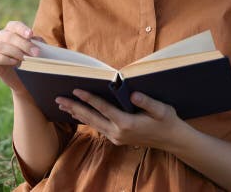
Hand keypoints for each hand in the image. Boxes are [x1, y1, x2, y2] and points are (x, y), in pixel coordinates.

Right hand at [0, 20, 41, 94]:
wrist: (22, 76)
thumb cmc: (29, 58)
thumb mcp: (36, 48)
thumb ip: (36, 43)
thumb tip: (36, 41)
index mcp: (11, 30)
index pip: (14, 25)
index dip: (21, 29)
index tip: (30, 35)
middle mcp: (1, 37)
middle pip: (8, 36)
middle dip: (23, 44)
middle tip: (36, 53)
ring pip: (0, 46)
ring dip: (14, 52)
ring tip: (25, 58)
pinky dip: (5, 59)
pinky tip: (15, 62)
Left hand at [56, 90, 185, 148]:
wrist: (172, 140)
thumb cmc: (167, 121)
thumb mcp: (161, 109)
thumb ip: (147, 102)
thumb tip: (132, 94)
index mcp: (127, 123)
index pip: (103, 108)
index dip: (88, 98)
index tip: (75, 90)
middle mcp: (118, 132)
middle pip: (91, 117)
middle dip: (74, 107)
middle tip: (58, 98)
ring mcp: (116, 137)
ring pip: (92, 123)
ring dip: (76, 114)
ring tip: (61, 105)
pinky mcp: (116, 138)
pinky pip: (97, 127)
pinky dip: (85, 119)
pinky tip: (77, 114)